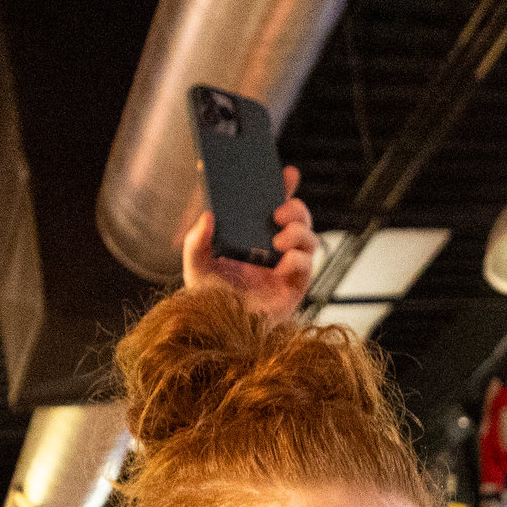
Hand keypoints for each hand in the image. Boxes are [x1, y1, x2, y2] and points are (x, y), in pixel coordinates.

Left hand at [180, 167, 315, 322]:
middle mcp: (275, 249)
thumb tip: (207, 216)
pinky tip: (283, 262)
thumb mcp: (196, 265)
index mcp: (255, 236)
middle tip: (278, 212)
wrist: (219, 333)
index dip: (283, 187)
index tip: (286, 173)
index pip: (274, 205)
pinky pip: (307, 266)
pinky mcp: (295, 288)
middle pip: (300, 218)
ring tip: (277, 240)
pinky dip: (298, 260)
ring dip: (298, 232)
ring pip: (310, 238)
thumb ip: (196, 241)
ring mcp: (288, 267)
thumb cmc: (210, 300)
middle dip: (296, 208)